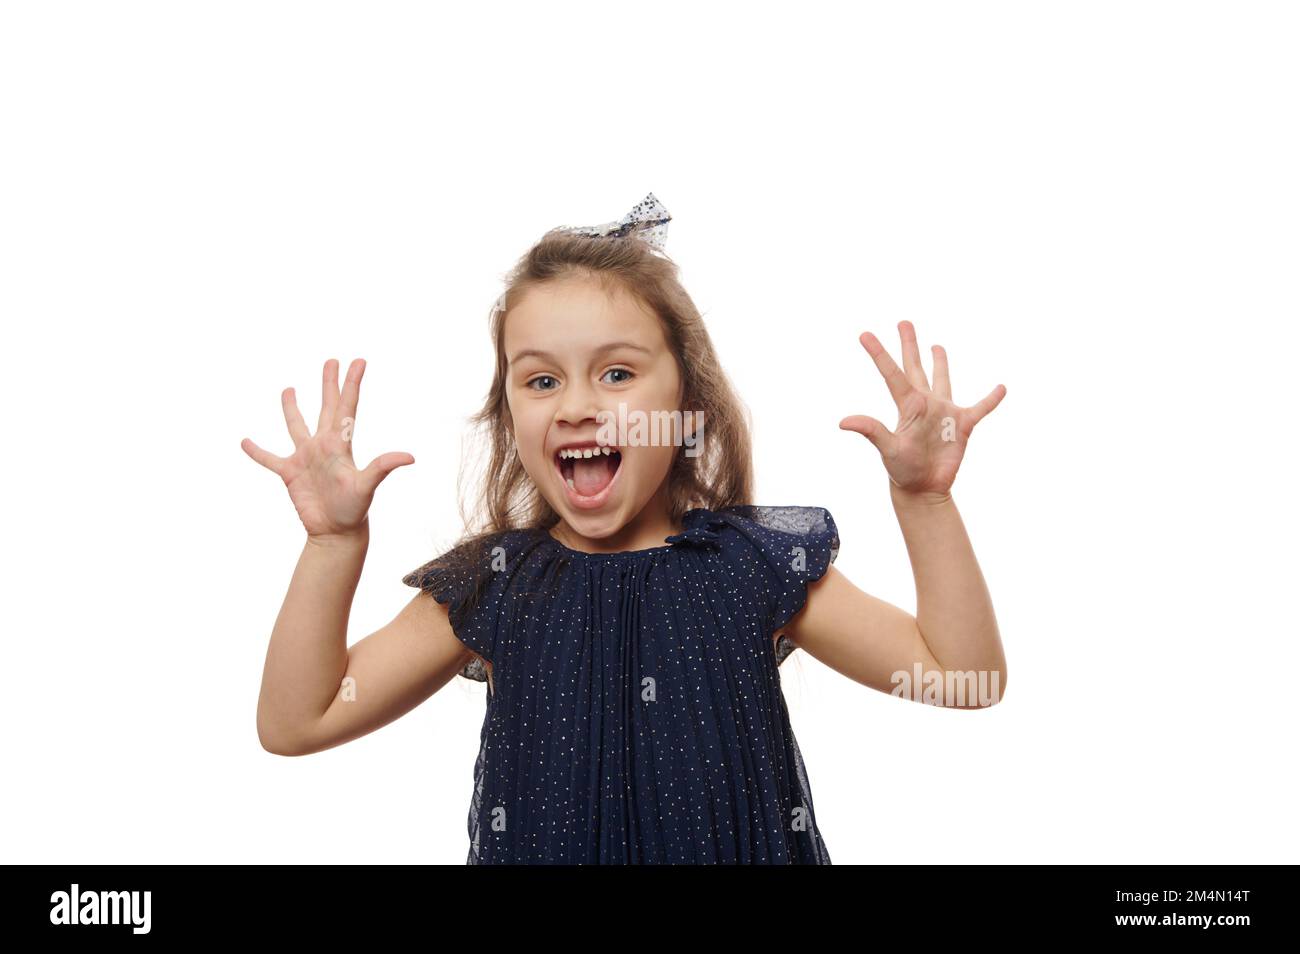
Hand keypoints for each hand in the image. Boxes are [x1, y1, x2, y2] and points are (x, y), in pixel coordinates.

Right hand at [241, 358, 414, 538]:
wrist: (336, 532)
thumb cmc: (354, 510)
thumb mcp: (366, 486)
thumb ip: (382, 467)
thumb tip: (410, 457)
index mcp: (340, 444)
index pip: (347, 407)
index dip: (351, 384)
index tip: (359, 361)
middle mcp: (323, 446)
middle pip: (326, 407)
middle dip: (328, 384)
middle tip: (331, 361)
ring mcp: (305, 458)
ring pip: (296, 426)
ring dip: (292, 408)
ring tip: (288, 388)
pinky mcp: (290, 474)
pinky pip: (269, 459)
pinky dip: (257, 452)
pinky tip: (244, 442)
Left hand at [839, 322, 1004, 497]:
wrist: (923, 488)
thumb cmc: (902, 470)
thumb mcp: (888, 448)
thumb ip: (871, 430)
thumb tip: (842, 422)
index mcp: (908, 405)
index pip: (892, 373)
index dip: (879, 353)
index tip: (864, 334)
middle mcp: (925, 403)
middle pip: (915, 367)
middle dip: (910, 345)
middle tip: (903, 322)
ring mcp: (944, 413)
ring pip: (943, 380)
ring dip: (940, 363)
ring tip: (936, 346)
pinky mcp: (963, 425)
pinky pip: (981, 408)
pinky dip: (991, 399)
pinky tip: (1001, 388)